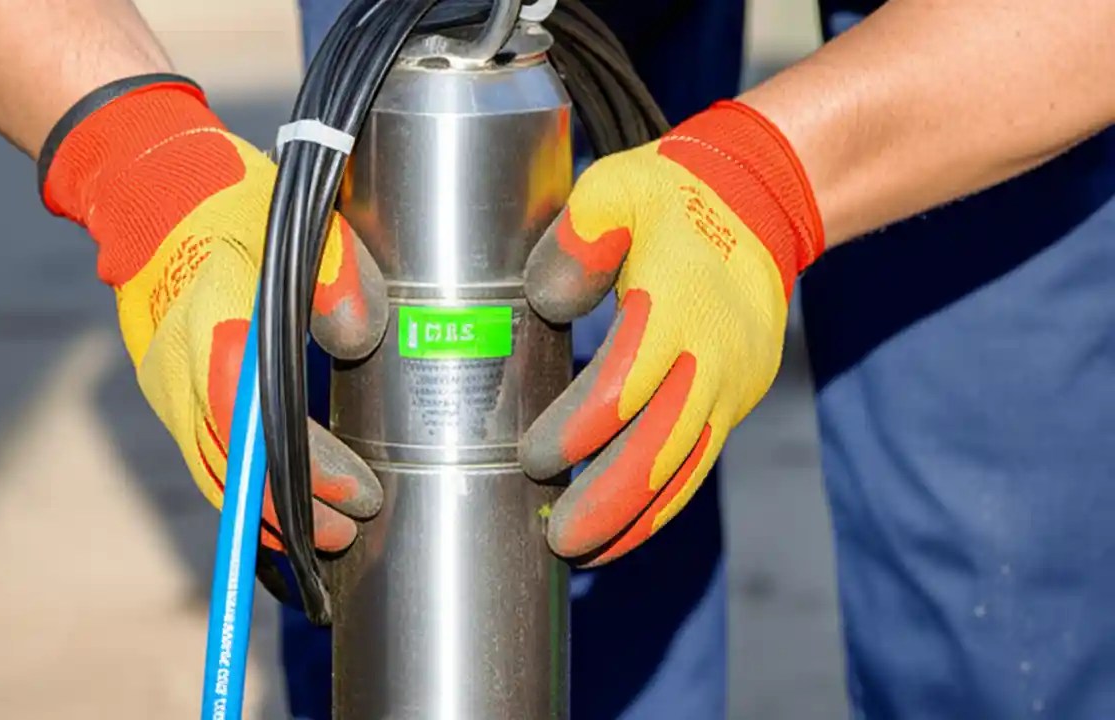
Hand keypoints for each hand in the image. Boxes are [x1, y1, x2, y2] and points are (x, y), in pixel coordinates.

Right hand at [42, 78, 387, 551]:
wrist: (146, 185)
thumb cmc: (229, 199)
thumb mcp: (297, 219)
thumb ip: (337, 276)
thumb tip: (357, 340)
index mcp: (218, 330)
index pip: (263, 428)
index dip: (312, 473)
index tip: (360, 496)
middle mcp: (183, 369)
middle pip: (234, 468)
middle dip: (292, 512)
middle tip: (345, 534)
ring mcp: (165, 380)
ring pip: (212, 468)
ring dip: (263, 509)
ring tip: (317, 533)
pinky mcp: (162, 383)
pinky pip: (200, 449)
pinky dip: (237, 484)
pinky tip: (270, 500)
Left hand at [520, 100, 823, 565]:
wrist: (759, 199)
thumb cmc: (671, 195)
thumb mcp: (615, 187)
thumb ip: (577, 238)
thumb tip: (548, 301)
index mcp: (677, 304)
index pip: (626, 386)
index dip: (580, 430)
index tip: (535, 456)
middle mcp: (712, 354)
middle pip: (662, 446)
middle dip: (609, 501)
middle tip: (559, 538)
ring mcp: (732, 383)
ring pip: (686, 468)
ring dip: (637, 517)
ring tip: (585, 552)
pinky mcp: (738, 398)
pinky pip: (700, 462)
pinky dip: (665, 504)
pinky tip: (627, 530)